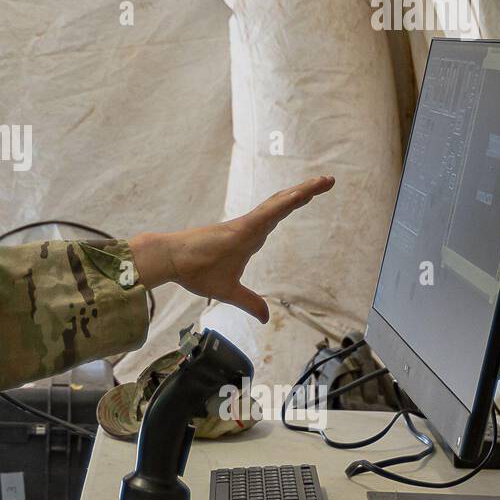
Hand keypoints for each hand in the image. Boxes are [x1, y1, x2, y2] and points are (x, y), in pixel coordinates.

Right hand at [129, 175, 334, 321]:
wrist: (172, 262)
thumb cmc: (195, 271)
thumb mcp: (230, 293)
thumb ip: (249, 302)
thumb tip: (266, 318)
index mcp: (249, 237)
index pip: (277, 217)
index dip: (293, 205)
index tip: (310, 195)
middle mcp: (251, 227)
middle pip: (283, 205)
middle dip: (306, 192)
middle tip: (328, 181)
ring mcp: (247, 225)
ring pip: (280, 204)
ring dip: (303, 191)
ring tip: (325, 181)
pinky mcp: (241, 227)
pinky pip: (269, 213)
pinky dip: (286, 203)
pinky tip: (303, 194)